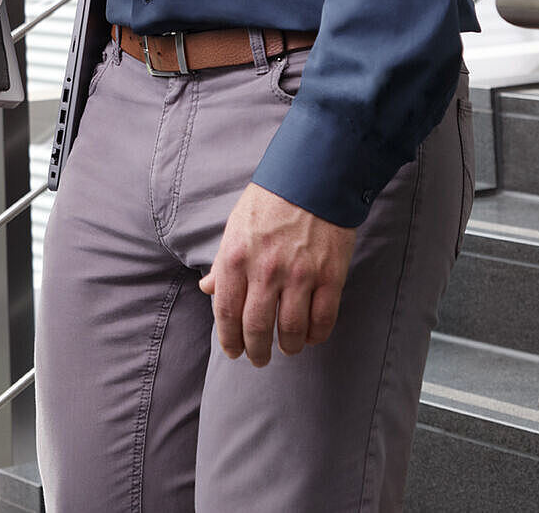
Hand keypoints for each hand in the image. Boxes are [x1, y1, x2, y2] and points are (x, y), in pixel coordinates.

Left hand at [198, 183, 356, 365]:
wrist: (314, 177)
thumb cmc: (270, 201)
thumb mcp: (236, 226)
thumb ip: (223, 263)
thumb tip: (208, 289)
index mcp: (235, 257)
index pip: (226, 313)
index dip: (229, 339)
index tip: (233, 351)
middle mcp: (265, 270)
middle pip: (256, 328)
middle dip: (255, 352)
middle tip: (258, 359)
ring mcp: (300, 275)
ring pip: (291, 330)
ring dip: (288, 347)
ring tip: (287, 349)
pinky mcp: (330, 276)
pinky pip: (323, 320)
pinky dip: (316, 336)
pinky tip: (311, 337)